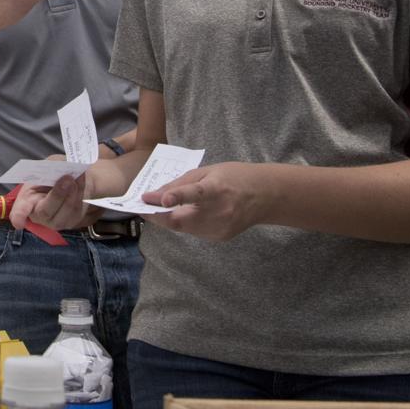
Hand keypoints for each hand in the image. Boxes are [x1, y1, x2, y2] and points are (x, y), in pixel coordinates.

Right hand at [9, 173, 101, 231]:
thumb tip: (56, 169)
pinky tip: (81, 178)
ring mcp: (56, 221)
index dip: (18, 217)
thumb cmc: (52, 173)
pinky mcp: (72, 221)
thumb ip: (49, 167)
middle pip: (46, 211)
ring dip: (73, 191)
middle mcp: (39, 215)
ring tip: (77, 175)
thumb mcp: (47, 165)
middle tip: (67, 178)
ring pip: (66, 210)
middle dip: (57, 195)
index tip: (19, 221)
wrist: (70, 178)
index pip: (19, 212)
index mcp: (26, 201)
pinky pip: (78, 208)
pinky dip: (81, 191)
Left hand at [140, 162, 269, 239]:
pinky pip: (194, 231)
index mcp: (217, 189)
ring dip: (171, 218)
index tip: (157, 200)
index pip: (194, 194)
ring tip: (165, 206)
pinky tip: (190, 213)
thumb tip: (155, 195)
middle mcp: (219, 211)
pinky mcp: (220, 237)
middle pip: (180, 220)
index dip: (176, 197)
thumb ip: (180, 183)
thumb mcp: (207, 171)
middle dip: (157, 214)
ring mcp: (220, 228)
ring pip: (183, 228)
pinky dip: (186, 222)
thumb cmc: (234, 176)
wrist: (265, 196)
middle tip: (144, 206)